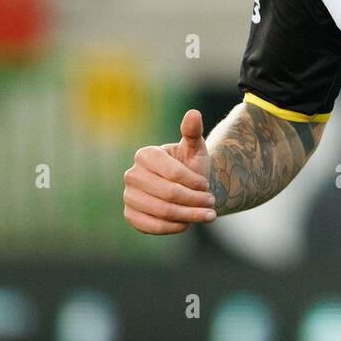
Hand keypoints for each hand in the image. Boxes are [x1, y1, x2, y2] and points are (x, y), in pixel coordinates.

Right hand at [122, 109, 217, 233]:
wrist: (184, 188)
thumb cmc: (190, 165)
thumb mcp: (195, 148)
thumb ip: (193, 132)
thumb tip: (193, 113)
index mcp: (145, 154)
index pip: (173, 173)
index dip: (194, 182)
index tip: (207, 185)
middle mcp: (132, 174)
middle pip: (168, 194)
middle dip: (195, 201)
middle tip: (212, 203)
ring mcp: (129, 196)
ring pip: (162, 212)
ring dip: (190, 216)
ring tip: (208, 215)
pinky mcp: (130, 216)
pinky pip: (152, 227)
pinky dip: (174, 227)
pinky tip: (188, 223)